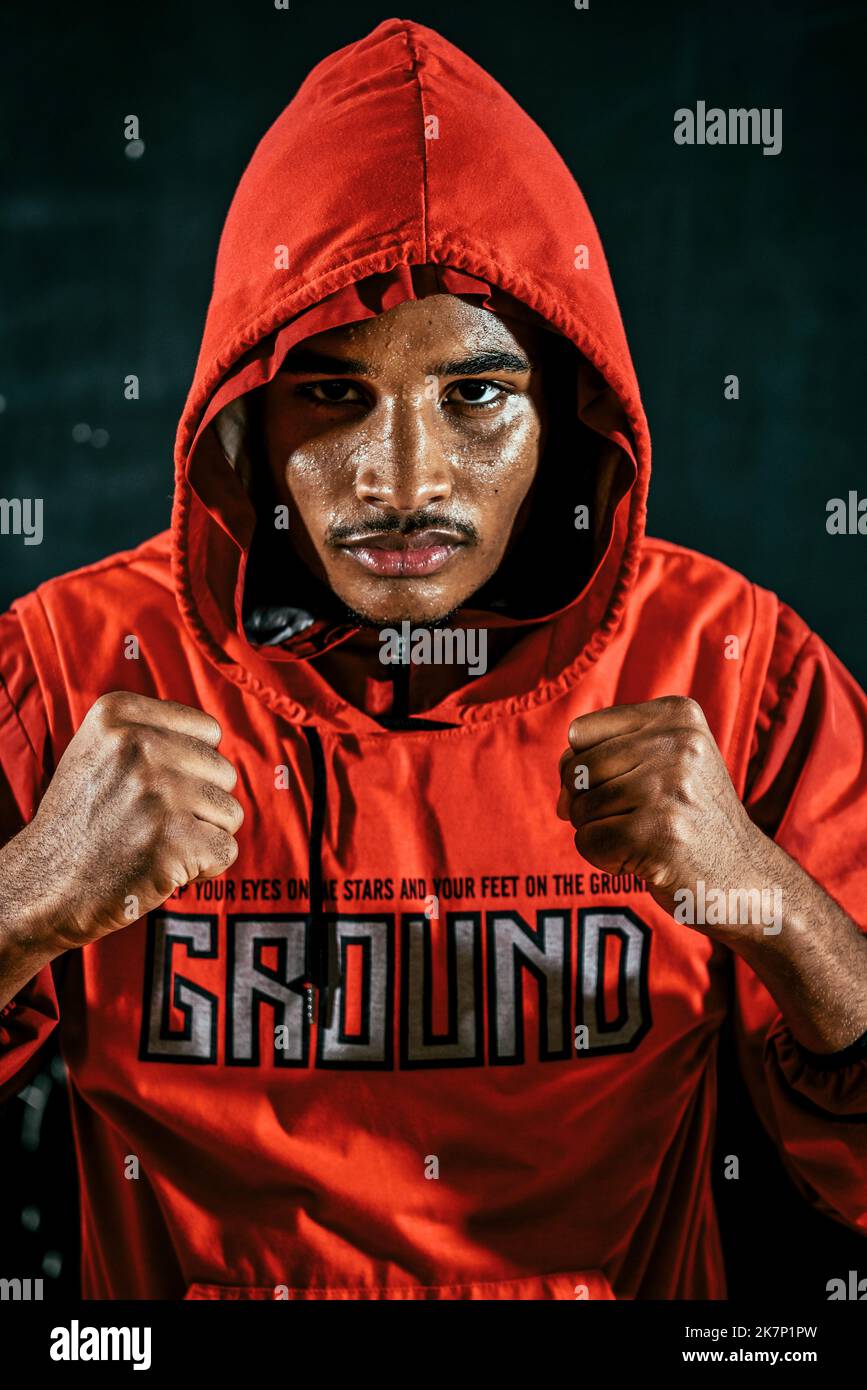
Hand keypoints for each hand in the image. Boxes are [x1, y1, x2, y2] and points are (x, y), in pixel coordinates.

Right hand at [9, 691, 241, 951]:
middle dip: (200, 805)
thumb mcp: (98, 751)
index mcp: (118, 712)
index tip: (152, 790)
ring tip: (155, 845)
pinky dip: (204, 867)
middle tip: (151, 825)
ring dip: (203, 837)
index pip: (208, 731)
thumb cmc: (83, 821)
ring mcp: (156, 791)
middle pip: (223, 771)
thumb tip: (214, 736)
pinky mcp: (172, 839)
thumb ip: (151, 731)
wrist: (45, 885)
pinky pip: (226, 849)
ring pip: (230, 812)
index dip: (191, 768)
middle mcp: (138, 744)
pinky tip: (163, 868)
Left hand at [557, 696, 763, 928]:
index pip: (580, 734)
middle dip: (589, 805)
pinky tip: (646, 861)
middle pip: (576, 770)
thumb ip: (598, 761)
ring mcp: (670, 786)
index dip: (586, 770)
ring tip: (648, 839)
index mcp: (677, 713)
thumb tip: (563, 796)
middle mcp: (678, 742)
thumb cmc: (688, 819)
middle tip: (637, 821)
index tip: (626, 788)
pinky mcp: (660, 832)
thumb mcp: (659, 766)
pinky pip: (588, 842)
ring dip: (601, 834)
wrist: (746, 879)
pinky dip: (606, 860)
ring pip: (579, 808)